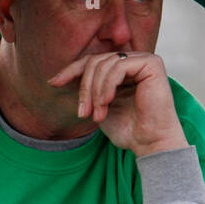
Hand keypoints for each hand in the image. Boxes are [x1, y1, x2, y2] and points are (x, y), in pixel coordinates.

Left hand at [48, 51, 187, 156]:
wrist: (149, 143)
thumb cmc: (127, 129)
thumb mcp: (98, 105)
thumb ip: (86, 89)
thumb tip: (58, 76)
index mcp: (121, 69)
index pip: (91, 61)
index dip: (71, 70)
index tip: (53, 83)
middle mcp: (132, 61)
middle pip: (95, 62)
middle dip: (84, 88)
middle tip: (82, 113)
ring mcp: (143, 60)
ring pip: (104, 64)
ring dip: (95, 91)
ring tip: (97, 114)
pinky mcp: (152, 63)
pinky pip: (118, 67)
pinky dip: (107, 86)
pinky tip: (107, 102)